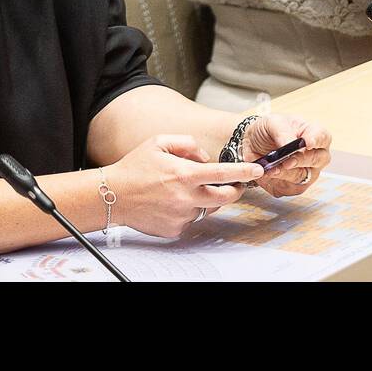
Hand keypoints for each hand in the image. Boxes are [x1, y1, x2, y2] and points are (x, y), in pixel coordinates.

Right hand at [107, 134, 263, 238]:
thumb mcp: (160, 142)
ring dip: (207, 199)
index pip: (223, 173)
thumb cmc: (134, 167)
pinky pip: (192, 219)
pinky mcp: (175, 229)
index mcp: (184, 174)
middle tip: (232, 184)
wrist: (113, 195)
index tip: (258, 170)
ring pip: (208, 208)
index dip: (244, 171)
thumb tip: (205, 156)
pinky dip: (189, 210)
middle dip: (234, 190)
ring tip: (186, 189)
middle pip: (225, 197)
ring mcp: (181, 216)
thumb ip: (188, 144)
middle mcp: (185, 197)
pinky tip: (172, 202)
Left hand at [241, 114, 331, 197]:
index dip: (317, 140)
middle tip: (288, 160)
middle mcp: (315, 155)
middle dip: (301, 160)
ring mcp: (307, 172)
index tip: (307, 143)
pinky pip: (290, 188)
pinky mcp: (294, 186)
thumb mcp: (272, 122)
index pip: (323, 137)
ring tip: (272, 168)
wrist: (251, 145)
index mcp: (313, 134)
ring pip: (303, 176)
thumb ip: (282, 131)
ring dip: (286, 173)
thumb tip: (289, 144)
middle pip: (318, 160)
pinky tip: (269, 173)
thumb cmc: (268, 130)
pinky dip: (277, 182)